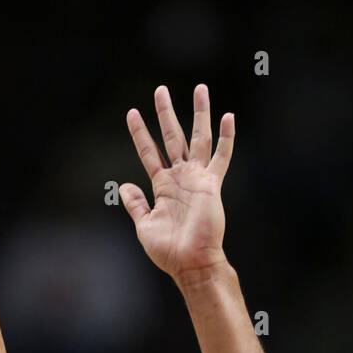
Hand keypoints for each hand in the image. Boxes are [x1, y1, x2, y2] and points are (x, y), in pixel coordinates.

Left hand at [119, 84, 234, 283]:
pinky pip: (221, 157)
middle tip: (161, 89)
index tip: (132, 113)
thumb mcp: (144, 225)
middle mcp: (180, 177)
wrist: (191, 263)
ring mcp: (197, 178)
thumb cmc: (169, 250)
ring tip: (200, 89)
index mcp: (162, 186)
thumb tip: (123, 187)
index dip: (140, 133)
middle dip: (166, 113)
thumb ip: (135, 204)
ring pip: (198, 138)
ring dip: (199, 114)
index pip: (149, 153)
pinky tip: (228, 117)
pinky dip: (226, 138)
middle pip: (173, 137)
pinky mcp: (212, 184)